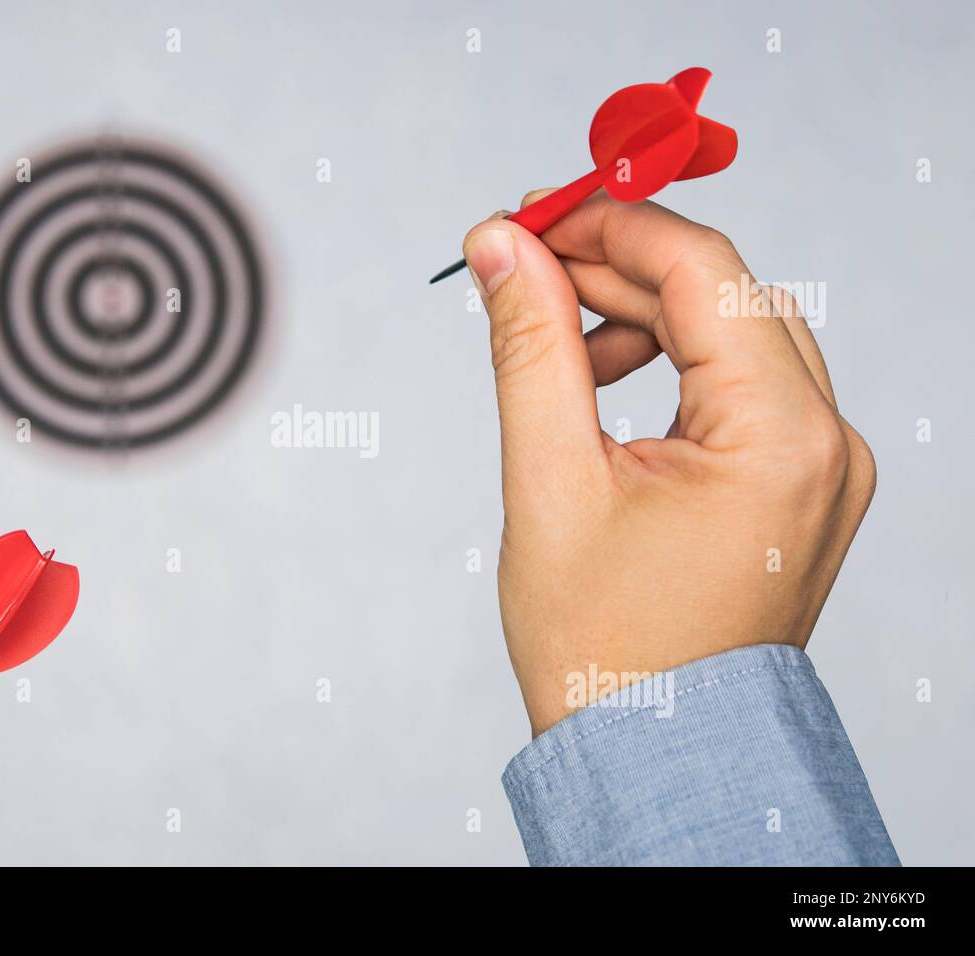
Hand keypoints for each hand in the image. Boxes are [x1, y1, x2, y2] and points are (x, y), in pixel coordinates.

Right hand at [462, 193, 875, 735]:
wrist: (649, 750)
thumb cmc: (601, 645)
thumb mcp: (548, 479)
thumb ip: (528, 344)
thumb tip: (500, 245)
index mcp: (781, 441)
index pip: (704, 272)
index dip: (609, 224)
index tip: (528, 214)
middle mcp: (827, 444)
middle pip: (723, 295)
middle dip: (617, 266)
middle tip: (523, 258)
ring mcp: (823, 466)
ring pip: (732, 334)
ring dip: (642, 313)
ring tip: (554, 336)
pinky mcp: (802, 483)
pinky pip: (740, 385)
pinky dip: (671, 362)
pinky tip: (603, 375)